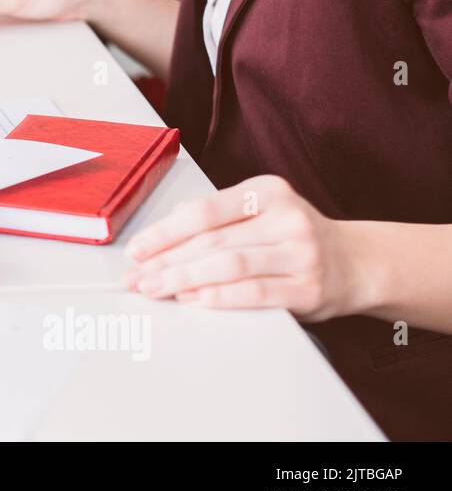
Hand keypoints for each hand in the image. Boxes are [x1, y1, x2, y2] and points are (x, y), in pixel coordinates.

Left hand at [124, 175, 373, 320]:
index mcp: (268, 191)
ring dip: (183, 279)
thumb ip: (217, 215)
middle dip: (165, 261)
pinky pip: (253, 293)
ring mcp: (301, 254)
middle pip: (211, 240)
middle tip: (135, 277)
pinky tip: (191, 299)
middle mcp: (287, 218)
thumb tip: (165, 229)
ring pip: (228, 266)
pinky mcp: (308, 289)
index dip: (164, 232)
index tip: (135, 249)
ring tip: (154, 289)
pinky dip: (217, 297)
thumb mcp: (261, 211)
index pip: (204, 211)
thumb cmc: (293, 236)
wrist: (356, 263)